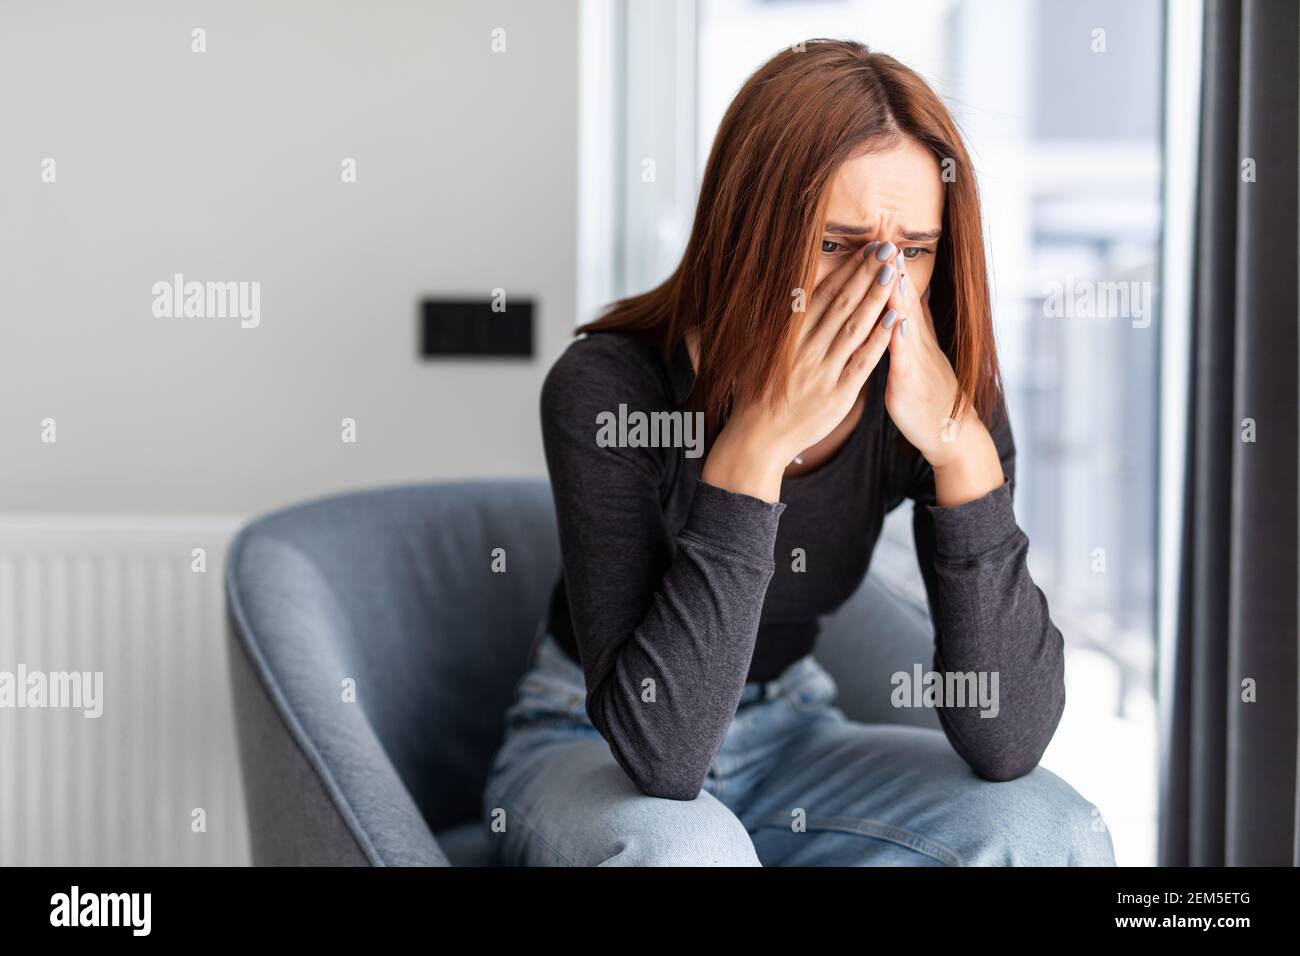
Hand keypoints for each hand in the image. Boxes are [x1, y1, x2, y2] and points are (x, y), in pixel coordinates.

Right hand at [703, 241, 900, 501]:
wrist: (757, 439)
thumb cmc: (756, 395)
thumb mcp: (757, 352)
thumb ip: (777, 325)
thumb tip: (789, 294)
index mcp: (789, 335)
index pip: (824, 294)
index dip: (849, 269)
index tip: (868, 248)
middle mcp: (806, 348)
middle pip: (842, 303)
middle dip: (867, 273)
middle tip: (888, 247)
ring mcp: (823, 370)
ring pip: (854, 326)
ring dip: (876, 297)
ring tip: (894, 271)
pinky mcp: (837, 394)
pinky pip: (862, 362)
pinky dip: (878, 339)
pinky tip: (895, 318)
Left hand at [883, 260, 1004, 504]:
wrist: (950, 433)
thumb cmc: (929, 395)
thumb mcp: (920, 357)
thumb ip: (913, 329)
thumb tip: (906, 302)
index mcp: (914, 338)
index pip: (903, 297)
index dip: (894, 270)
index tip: (884, 241)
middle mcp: (917, 344)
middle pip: (905, 302)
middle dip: (895, 272)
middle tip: (886, 240)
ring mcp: (915, 362)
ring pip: (905, 323)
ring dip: (898, 297)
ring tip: (891, 269)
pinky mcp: (909, 384)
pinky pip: (902, 359)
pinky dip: (898, 339)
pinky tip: (893, 322)